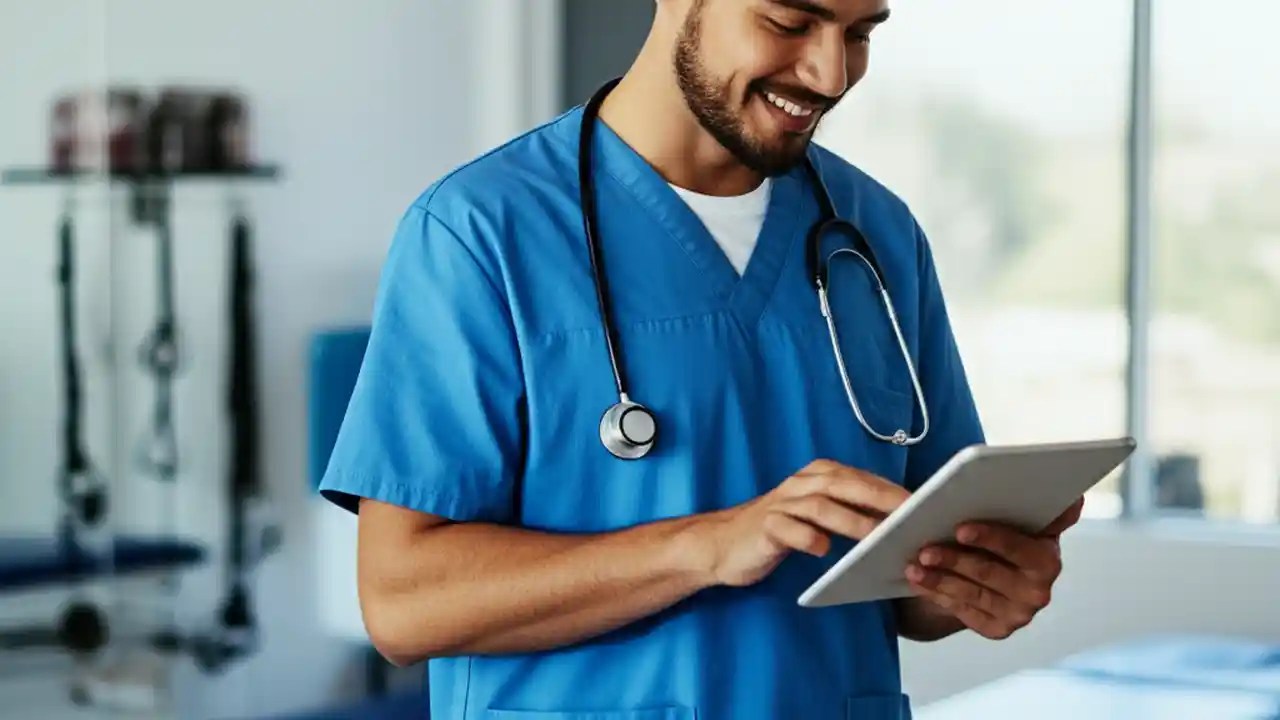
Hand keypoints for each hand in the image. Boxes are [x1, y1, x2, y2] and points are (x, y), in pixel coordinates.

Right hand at [693, 459, 908, 587]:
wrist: (722, 544)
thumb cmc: (779, 531)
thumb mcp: (817, 515)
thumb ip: (850, 512)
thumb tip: (899, 524)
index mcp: (818, 476)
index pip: (863, 479)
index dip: (893, 491)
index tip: (925, 506)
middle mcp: (801, 484)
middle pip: (845, 485)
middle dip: (880, 498)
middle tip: (910, 517)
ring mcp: (781, 504)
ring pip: (820, 506)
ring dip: (851, 521)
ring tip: (876, 537)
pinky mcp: (764, 527)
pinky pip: (786, 529)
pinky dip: (805, 537)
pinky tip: (822, 550)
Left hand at [904, 497, 1083, 639]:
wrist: (991, 576)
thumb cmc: (997, 538)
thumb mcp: (1009, 518)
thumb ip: (1022, 503)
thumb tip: (1036, 483)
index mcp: (1046, 555)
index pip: (1021, 546)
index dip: (992, 537)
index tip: (960, 529)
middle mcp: (1040, 589)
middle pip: (990, 571)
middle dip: (955, 559)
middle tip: (924, 549)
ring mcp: (1021, 613)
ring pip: (973, 593)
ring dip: (940, 579)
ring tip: (914, 565)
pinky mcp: (999, 628)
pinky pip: (965, 612)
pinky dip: (939, 595)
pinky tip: (920, 581)